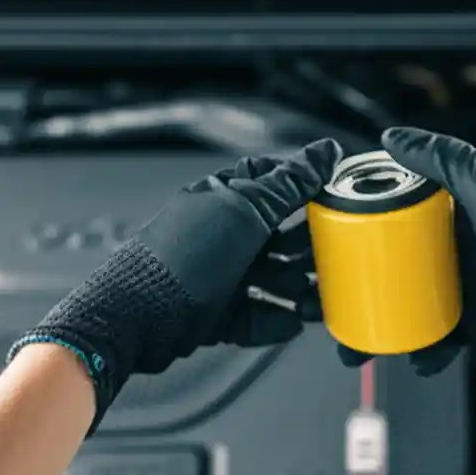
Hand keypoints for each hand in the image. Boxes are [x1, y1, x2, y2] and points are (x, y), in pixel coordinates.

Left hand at [10, 139, 342, 431]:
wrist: (138, 316)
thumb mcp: (246, 210)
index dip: (305, 188)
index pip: (272, 181)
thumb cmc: (185, 256)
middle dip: (310, 250)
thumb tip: (325, 151)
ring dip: (299, 291)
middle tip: (336, 259)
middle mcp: (221, 235)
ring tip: (316, 303)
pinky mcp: (215, 313)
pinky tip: (291, 324)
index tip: (336, 198)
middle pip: (279, 236)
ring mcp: (218, 275)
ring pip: (272, 280)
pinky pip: (256, 315)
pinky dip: (275, 321)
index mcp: (224, 198)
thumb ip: (291, 183)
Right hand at [339, 127, 475, 376]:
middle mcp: (445, 250)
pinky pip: (436, 342)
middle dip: (350, 291)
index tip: (318, 246)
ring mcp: (457, 289)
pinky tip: (414, 359)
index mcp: (444, 212)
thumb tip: (389, 137)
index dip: (351, 233)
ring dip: (375, 330)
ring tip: (354, 347)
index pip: (385, 219)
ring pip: (401, 311)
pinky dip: (421, 353)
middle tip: (320, 305)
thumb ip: (442, 157)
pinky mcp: (474, 325)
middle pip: (383, 271)